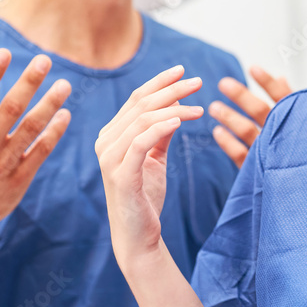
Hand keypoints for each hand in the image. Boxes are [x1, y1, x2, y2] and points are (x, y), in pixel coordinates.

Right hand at [0, 50, 70, 238]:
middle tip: (45, 60)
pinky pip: (39, 154)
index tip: (4, 52)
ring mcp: (0, 166)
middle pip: (8, 110)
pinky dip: (53, 134)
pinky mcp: (16, 182)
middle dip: (28, 83)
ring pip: (29, 130)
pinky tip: (65, 115)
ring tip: (64, 85)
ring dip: (49, 105)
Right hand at [95, 66, 204, 262]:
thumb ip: (161, 132)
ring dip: (174, 108)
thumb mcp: (155, 158)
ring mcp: (111, 159)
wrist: (138, 235)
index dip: (159, 82)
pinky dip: (161, 127)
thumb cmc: (146, 195)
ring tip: (200, 107)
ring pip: (143, 119)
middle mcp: (106, 143)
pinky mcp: (122, 175)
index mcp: (112, 135)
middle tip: (198, 82)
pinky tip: (181, 121)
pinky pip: (141, 142)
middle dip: (171, 89)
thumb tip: (176, 103)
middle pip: (140, 104)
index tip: (182, 70)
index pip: (136, 98)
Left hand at [209, 66, 290, 167]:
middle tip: (224, 83)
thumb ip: (291, 100)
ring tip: (213, 108)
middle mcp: (285, 135)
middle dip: (242, 96)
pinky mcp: (261, 171)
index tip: (253, 68)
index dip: (267, 82)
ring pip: (247, 131)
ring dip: (229, 117)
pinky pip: (241, 155)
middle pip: (260, 111)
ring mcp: (272, 153)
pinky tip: (217, 132)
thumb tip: (282, 77)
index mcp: (298, 120)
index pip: (282, 96)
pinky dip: (228, 144)